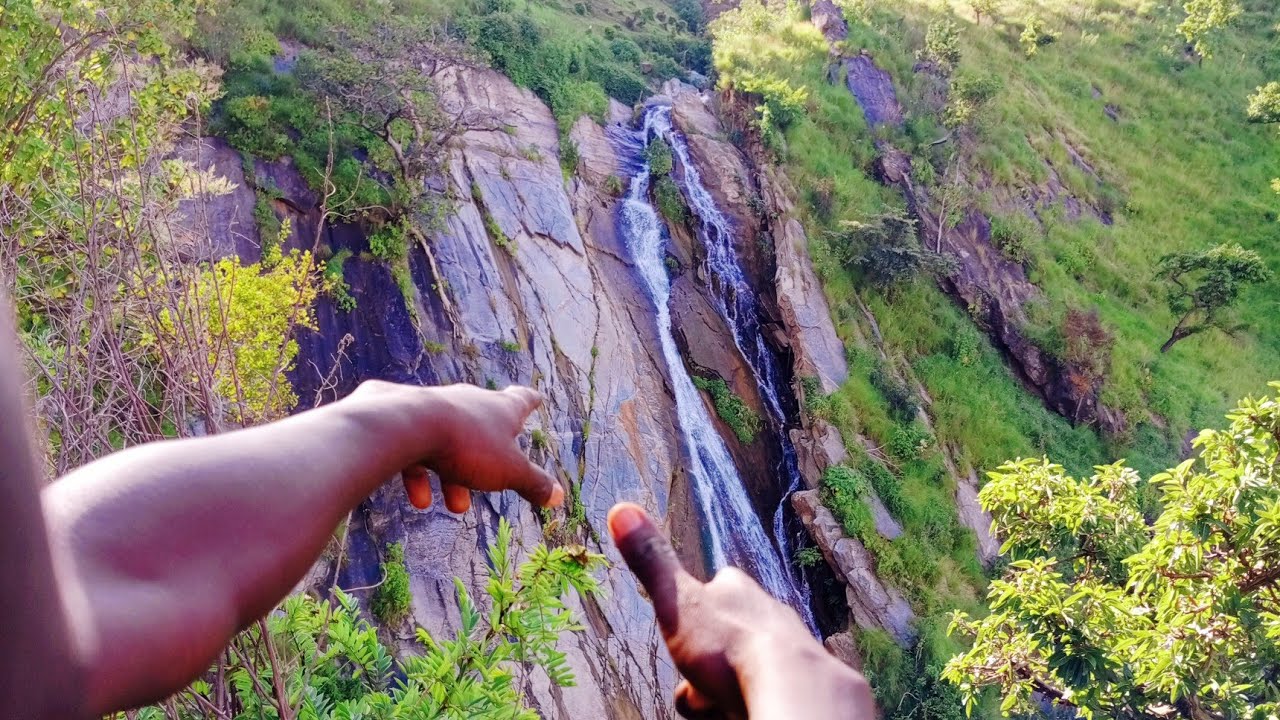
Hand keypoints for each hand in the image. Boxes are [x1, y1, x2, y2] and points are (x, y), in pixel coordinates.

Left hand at [347, 381, 562, 512]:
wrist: (405, 426)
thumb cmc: (466, 446)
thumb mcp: (508, 471)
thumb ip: (533, 483)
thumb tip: (559, 496)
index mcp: (499, 409)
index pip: (521, 400)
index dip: (529, 401)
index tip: (535, 397)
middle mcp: (467, 401)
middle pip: (482, 425)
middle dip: (487, 456)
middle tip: (488, 479)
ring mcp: (432, 404)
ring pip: (446, 440)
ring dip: (451, 474)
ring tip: (452, 504)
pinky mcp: (400, 411)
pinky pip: (412, 444)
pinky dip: (417, 472)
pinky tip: (416, 495)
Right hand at [607, 503, 874, 718]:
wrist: (792, 691)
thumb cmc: (729, 648)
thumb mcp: (677, 603)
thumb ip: (651, 562)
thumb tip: (621, 509)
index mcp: (736, 590)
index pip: (713, 591)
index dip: (693, 619)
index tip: (686, 639)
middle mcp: (769, 611)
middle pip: (728, 634)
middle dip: (710, 659)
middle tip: (703, 681)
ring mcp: (792, 646)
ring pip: (750, 664)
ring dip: (733, 682)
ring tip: (725, 698)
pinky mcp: (807, 683)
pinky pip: (773, 688)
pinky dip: (758, 697)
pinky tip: (749, 704)